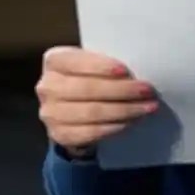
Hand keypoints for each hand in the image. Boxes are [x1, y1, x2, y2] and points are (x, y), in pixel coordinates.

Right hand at [35, 46, 156, 156]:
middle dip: (122, 90)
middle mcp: (47, 86)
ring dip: (124, 110)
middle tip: (148, 91)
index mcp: (54, 60)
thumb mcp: (92, 65)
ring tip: (147, 107)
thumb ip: (105, 64)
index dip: (101, 66)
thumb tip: (138, 71)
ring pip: (92, 112)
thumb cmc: (88, 79)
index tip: (125, 70)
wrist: (72, 111)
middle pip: (88, 89)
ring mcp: (49, 112)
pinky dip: (113, 127)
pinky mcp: (58, 134)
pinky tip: (130, 122)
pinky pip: (90, 132)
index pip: (77, 62)